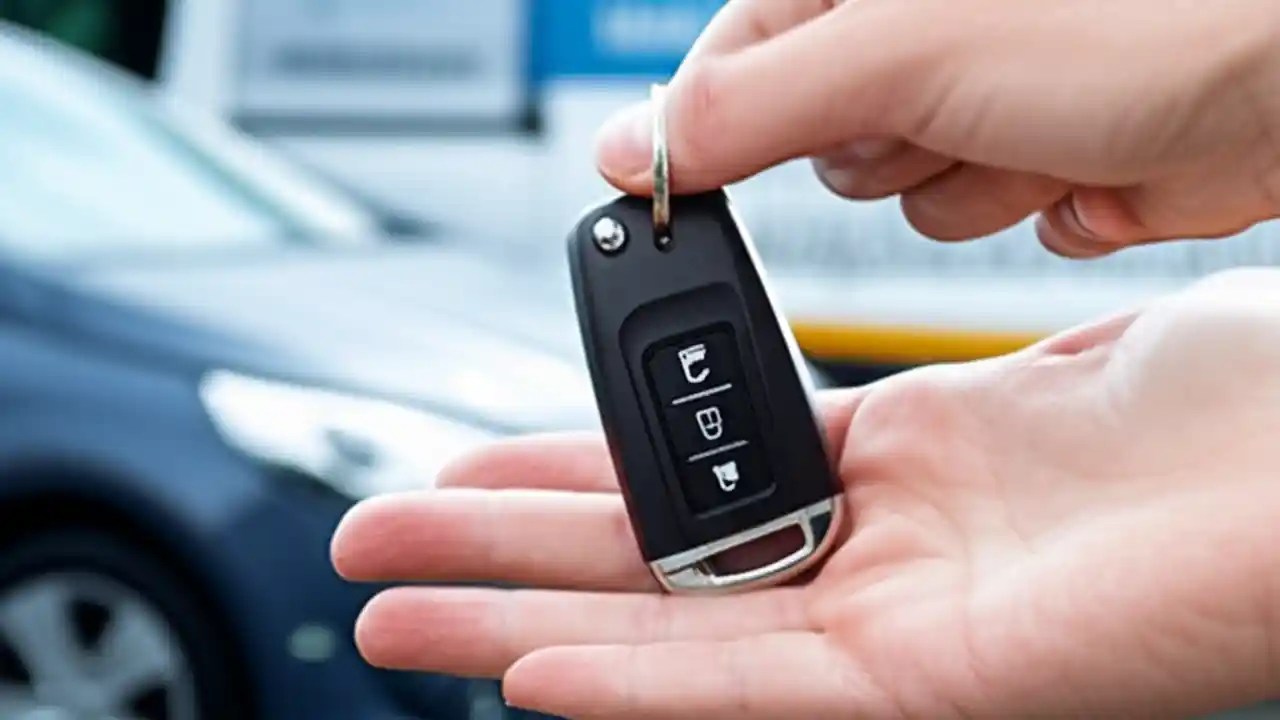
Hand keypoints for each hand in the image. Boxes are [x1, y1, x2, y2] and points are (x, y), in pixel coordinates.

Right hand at [333, 268, 1279, 717]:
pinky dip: (644, 688)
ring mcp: (899, 632)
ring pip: (672, 639)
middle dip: (499, 558)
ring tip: (395, 619)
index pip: (686, 494)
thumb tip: (795, 367)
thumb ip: (892, 395)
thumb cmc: (1226, 415)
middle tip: (376, 547)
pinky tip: (535, 675)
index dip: (568, 481)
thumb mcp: (1016, 376)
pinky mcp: (942, 685)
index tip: (473, 468)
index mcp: (892, 486)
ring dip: (522, 628)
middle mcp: (875, 567)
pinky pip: (763, 688)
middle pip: (649, 568)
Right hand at [594, 0, 1279, 257]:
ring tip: (1034, 126)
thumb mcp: (897, 53)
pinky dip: (1025, 205)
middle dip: (880, 151)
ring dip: (962, 184)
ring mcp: (978, 95)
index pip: (727, 72)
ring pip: (900, 195)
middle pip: (815, 144)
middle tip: (945, 111)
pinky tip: (1079, 155)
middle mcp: (913, 33)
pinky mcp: (1036, 157)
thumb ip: (746, 107)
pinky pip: (976, 217)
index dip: (714, 138)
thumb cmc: (1139, 14)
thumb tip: (626, 148)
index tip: (692, 196)